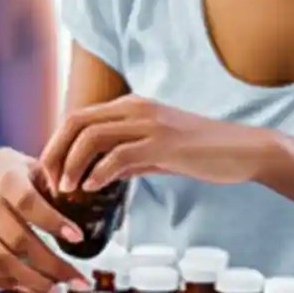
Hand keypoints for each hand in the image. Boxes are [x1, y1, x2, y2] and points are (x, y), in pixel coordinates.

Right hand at [0, 147, 88, 291]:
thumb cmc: (17, 173)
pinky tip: (28, 286)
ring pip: (0, 260)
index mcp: (7, 179)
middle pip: (18, 240)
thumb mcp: (39, 167)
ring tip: (56, 288)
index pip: (28, 202)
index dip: (53, 222)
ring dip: (31, 280)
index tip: (78, 237)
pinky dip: (5, 282)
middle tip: (76, 279)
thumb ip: (57, 184)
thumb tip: (84, 201)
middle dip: (51, 265)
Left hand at [39, 95, 273, 193]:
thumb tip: (100, 174)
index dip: (58, 144)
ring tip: (68, 188)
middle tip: (51, 181)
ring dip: (73, 164)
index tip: (51, 171)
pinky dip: (100, 172)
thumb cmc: (202, 151)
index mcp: (132, 106)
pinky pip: (120, 155)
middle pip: (77, 121)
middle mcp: (137, 108)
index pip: (79, 118)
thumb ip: (128, 158)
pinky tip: (94, 188)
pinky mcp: (163, 143)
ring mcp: (150, 123)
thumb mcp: (157, 152)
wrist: (243, 149)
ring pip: (93, 136)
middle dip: (56, 152)